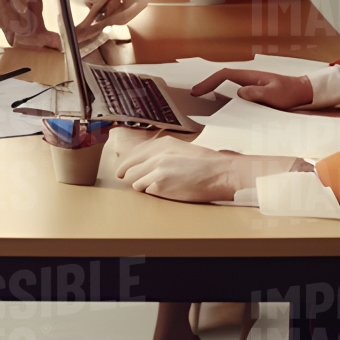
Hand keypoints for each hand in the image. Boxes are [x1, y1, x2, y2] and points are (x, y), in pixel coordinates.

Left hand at [116, 135, 242, 202]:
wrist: (219, 173)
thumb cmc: (205, 164)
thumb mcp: (181, 149)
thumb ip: (162, 153)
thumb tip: (145, 163)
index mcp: (162, 144)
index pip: (134, 156)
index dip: (126, 166)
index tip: (121, 172)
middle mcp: (156, 155)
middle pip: (131, 170)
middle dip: (134, 178)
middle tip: (139, 184)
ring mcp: (156, 170)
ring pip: (137, 183)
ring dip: (145, 187)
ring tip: (163, 187)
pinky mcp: (159, 186)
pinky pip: (148, 192)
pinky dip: (155, 194)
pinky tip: (168, 192)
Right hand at [191, 68, 312, 110]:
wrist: (303, 92)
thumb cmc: (291, 93)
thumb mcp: (275, 95)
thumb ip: (257, 94)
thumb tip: (239, 93)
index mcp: (251, 76)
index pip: (224, 75)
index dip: (209, 81)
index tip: (197, 90)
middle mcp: (248, 79)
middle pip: (223, 79)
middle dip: (208, 86)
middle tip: (194, 95)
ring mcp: (251, 86)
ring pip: (228, 87)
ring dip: (216, 93)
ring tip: (204, 104)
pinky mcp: (255, 94)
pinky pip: (236, 95)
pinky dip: (227, 99)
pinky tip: (223, 109)